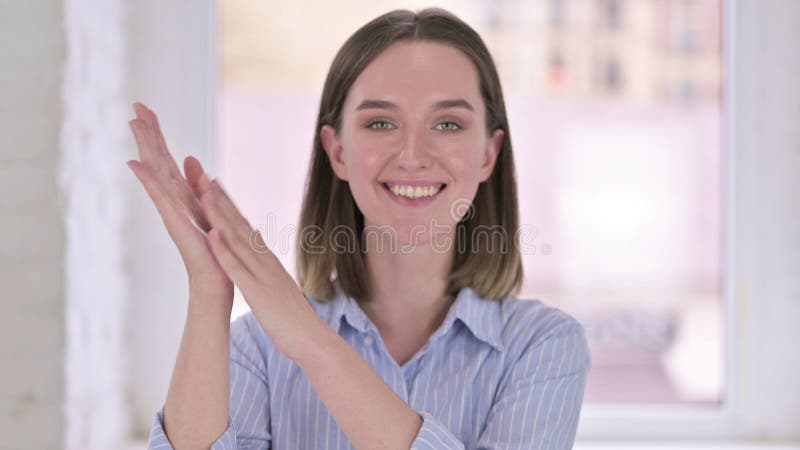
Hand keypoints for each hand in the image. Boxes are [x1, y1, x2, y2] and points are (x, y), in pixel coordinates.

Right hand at [127, 102, 232, 298]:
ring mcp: (172, 213)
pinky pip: (161, 199)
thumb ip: (201, 191)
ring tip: (134, 124)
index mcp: (184, 198)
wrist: (214, 284)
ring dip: (146, 148)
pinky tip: (136, 164)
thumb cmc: (213, 254)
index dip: (158, 136)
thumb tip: (197, 167)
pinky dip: (149, 181)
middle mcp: (174, 203)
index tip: (147, 109)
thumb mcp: (209, 215)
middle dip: (149, 133)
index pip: (168, 161)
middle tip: (135, 106)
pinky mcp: (176, 225)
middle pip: (158, 162)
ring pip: (156, 174)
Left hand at [198, 179, 318, 356]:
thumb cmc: (295, 321)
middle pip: (240, 226)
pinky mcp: (258, 292)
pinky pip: (238, 269)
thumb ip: (267, 276)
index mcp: (269, 262)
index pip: (246, 228)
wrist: (314, 340)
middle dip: (221, 202)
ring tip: (204, 194)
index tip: (215, 187)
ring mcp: (262, 275)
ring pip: (238, 240)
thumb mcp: (278, 291)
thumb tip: (259, 268)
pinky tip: (212, 236)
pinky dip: (225, 251)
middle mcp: (266, 262)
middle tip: (204, 177)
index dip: (229, 206)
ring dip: (220, 217)